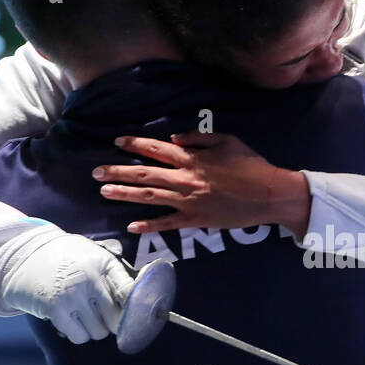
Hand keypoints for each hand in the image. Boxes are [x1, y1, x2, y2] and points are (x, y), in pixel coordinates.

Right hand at [2, 231, 134, 342]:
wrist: (24, 257)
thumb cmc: (66, 258)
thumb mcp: (94, 255)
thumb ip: (115, 275)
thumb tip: (139, 298)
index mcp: (104, 264)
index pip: (129, 293)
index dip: (135, 309)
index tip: (134, 316)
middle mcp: (90, 280)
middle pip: (116, 320)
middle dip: (112, 323)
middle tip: (103, 316)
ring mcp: (72, 296)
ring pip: (99, 332)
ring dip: (94, 329)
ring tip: (85, 316)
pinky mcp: (55, 310)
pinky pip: (79, 337)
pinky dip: (79, 334)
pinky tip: (73, 321)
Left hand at [94, 132, 311, 235]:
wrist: (269, 195)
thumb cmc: (251, 165)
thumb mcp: (227, 140)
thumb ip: (198, 138)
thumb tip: (173, 140)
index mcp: (192, 158)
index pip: (155, 149)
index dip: (134, 143)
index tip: (117, 141)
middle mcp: (185, 179)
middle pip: (143, 174)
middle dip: (117, 171)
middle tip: (95, 172)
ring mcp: (188, 201)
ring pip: (149, 197)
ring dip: (124, 194)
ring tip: (104, 191)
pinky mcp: (196, 220)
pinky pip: (167, 223)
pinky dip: (149, 225)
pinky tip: (131, 225)